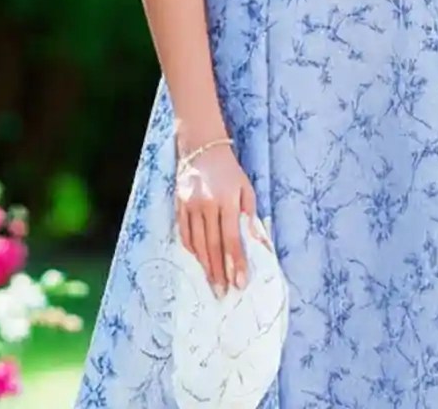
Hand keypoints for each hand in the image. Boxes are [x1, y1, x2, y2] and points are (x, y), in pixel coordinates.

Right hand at [175, 143, 267, 297]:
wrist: (201, 146)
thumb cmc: (229, 170)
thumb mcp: (246, 189)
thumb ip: (251, 216)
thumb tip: (259, 244)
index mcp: (227, 201)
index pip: (232, 239)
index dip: (236, 263)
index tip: (240, 282)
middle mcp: (207, 204)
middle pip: (213, 246)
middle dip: (219, 272)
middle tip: (224, 292)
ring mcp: (190, 205)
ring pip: (197, 243)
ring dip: (205, 266)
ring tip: (213, 283)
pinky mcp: (178, 205)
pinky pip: (184, 234)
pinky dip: (192, 250)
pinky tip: (199, 261)